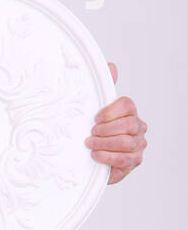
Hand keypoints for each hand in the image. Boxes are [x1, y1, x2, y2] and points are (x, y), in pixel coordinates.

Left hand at [85, 63, 146, 184]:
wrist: (89, 162)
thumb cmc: (94, 135)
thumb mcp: (94, 113)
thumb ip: (103, 90)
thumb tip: (111, 67)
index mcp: (130, 113)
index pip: (127, 105)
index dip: (109, 112)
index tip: (95, 118)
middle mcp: (138, 128)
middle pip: (127, 124)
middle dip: (105, 130)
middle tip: (91, 134)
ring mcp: (138, 146)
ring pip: (125, 142)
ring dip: (104, 143)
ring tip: (90, 145)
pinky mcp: (133, 162)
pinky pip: (123, 159)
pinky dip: (107, 157)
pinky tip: (95, 155)